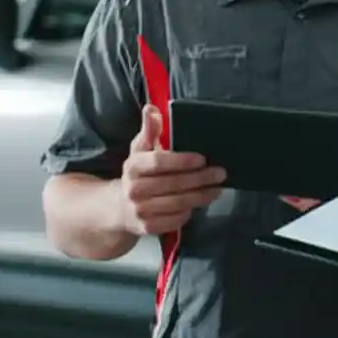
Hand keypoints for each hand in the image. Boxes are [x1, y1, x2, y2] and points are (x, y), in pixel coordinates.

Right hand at [119, 104, 226, 235]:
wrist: (117, 208)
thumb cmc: (137, 173)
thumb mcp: (140, 149)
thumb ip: (149, 130)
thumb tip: (152, 108)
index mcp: (132, 166)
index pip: (159, 163)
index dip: (182, 161)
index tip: (203, 158)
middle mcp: (133, 189)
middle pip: (173, 184)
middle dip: (200, 179)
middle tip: (221, 173)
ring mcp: (139, 211)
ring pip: (178, 203)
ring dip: (201, 196)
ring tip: (218, 188)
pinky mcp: (147, 229)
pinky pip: (175, 220)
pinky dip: (190, 212)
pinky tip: (201, 202)